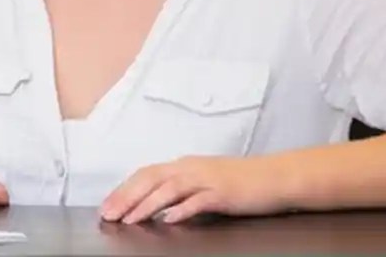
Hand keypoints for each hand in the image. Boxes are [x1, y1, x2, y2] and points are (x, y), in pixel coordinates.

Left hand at [101, 156, 286, 223]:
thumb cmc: (243, 182)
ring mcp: (207, 179)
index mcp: (184, 166)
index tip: (107, 205)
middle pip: (150, 179)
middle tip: (108, 214)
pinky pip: (199, 200)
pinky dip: (182, 209)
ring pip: (169, 188)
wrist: (278, 177)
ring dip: (147, 204)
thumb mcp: (205, 181)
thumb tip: (158, 206)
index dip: (124, 189)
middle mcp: (191, 168)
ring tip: (130, 219)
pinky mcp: (224, 193)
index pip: (146, 174)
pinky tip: (169, 219)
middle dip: (126, 197)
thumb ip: (182, 190)